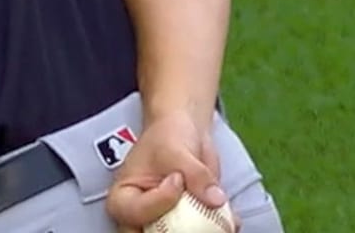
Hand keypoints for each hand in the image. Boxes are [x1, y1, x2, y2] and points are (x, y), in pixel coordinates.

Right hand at [105, 109, 236, 230]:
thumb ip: (195, 175)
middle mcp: (141, 217)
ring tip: (222, 223)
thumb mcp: (176, 150)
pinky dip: (219, 231)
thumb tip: (216, 199)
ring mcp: (165, 223)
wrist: (186, 131)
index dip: (159, 202)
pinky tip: (231, 221)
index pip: (136, 212)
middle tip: (201, 221)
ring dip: (203, 231)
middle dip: (178, 232)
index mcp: (124, 197)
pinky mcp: (188, 224)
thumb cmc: (168, 135)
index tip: (178, 179)